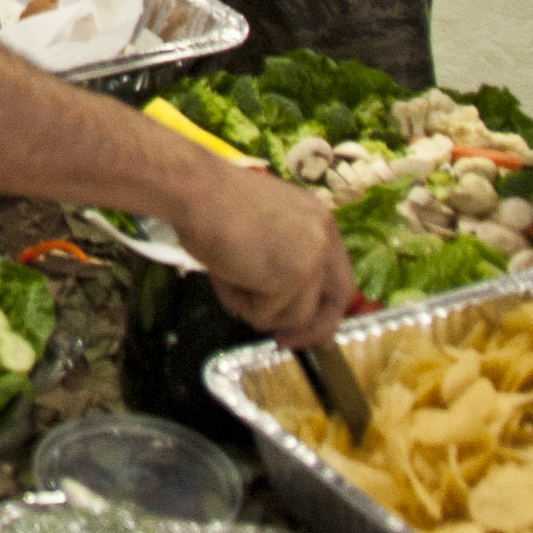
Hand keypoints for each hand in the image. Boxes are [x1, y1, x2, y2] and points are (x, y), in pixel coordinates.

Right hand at [180, 165, 361, 345]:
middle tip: (283, 341)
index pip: (338, 276)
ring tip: (229, 277)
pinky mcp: (292, 276)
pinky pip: (267, 315)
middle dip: (311, 330)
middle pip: (336, 300)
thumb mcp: (263, 230)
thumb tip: (291, 309)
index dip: (325, 307)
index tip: (309, 329)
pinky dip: (240, 304)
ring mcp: (312, 257)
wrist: (194, 191)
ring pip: (296, 316)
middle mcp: (324, 236)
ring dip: (256, 308)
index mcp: (319, 220)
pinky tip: (225, 275)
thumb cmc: (212, 205)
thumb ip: (285, 260)